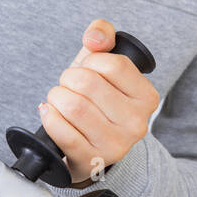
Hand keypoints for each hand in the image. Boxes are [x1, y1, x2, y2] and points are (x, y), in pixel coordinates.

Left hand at [39, 19, 159, 185]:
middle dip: (68, 78)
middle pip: (88, 83)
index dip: (90, 61)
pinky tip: (50, 114)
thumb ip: (103, 36)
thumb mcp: (103, 64)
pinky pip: (61, 131)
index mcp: (147, 97)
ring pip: (72, 106)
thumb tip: (96, 39)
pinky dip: (49, 117)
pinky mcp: (91, 161)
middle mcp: (137, 123)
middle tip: (68, 86)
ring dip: (56, 97)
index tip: (87, 69)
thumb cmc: (97, 100)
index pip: (113, 64)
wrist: (92, 147)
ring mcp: (116, 145)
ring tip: (60, 100)